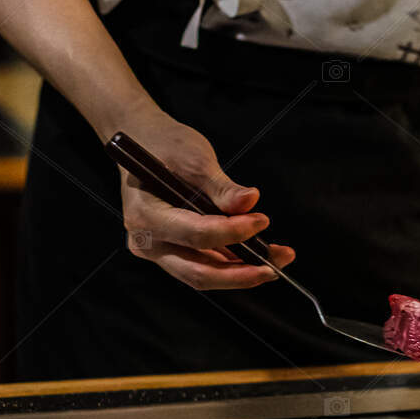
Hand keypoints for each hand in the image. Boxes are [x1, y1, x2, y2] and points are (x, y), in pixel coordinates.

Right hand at [115, 108, 294, 289]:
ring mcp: (156, 250)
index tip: (262, 221)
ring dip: (240, 273)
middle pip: (198, 272)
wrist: (144, 143)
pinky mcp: (170, 252)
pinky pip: (202, 267)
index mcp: (145, 215)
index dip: (233, 232)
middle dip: (241, 274)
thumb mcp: (195, 158)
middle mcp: (146, 241)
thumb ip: (222, 187)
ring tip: (274, 262)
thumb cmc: (165, 145)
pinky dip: (230, 266)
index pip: (197, 235)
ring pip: (203, 275)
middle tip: (275, 266)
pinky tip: (256, 256)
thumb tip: (250, 202)